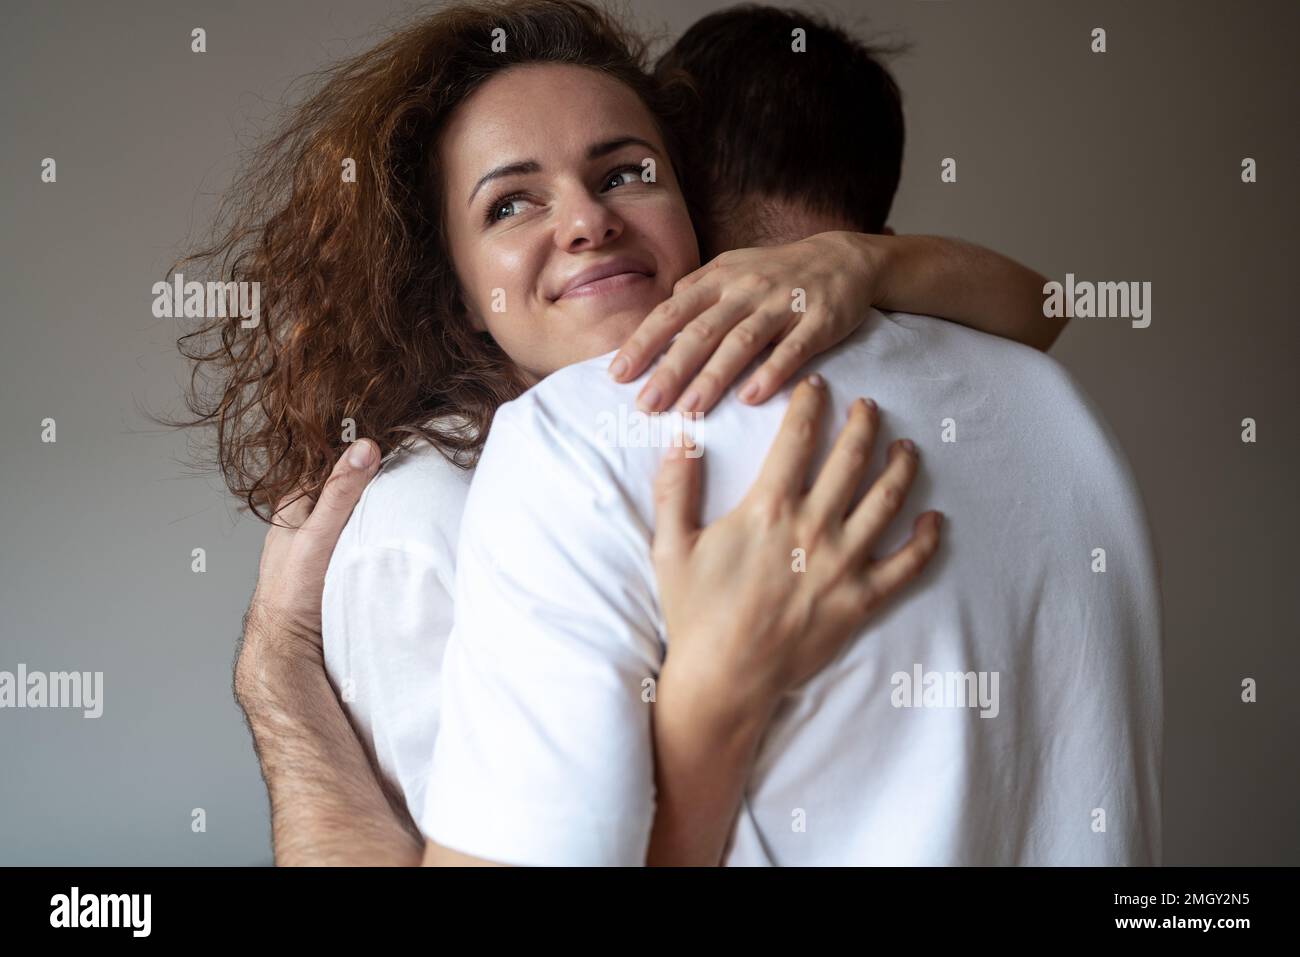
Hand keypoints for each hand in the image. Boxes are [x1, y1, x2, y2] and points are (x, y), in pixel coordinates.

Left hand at [235, 439, 379, 698]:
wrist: (292, 648)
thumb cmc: (291, 593)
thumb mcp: (317, 535)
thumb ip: (341, 493)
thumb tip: (364, 448)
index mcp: (293, 506)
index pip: (329, 464)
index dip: (357, 451)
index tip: (390, 440)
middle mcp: (307, 521)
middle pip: (344, 488)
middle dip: (370, 477)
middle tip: (405, 465)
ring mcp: (323, 544)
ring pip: (354, 513)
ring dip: (376, 506)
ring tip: (405, 494)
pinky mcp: (337, 564)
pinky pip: (361, 537)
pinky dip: (376, 531)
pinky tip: (393, 532)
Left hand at [609, 231, 884, 415]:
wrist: (844, 258)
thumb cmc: (777, 272)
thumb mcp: (731, 269)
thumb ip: (695, 291)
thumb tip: (657, 317)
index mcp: (719, 279)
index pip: (672, 313)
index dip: (644, 343)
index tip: (618, 376)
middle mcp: (746, 290)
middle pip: (701, 332)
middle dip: (671, 370)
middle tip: (646, 405)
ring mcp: (782, 305)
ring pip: (742, 343)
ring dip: (713, 377)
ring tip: (689, 410)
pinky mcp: (818, 322)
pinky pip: (793, 349)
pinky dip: (772, 373)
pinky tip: (751, 398)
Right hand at [651, 375, 941, 719]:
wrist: (725, 679)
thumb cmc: (695, 613)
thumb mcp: (671, 546)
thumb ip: (675, 488)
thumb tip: (680, 437)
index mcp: (769, 509)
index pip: (797, 439)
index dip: (809, 405)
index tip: (817, 385)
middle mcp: (814, 528)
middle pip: (851, 460)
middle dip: (863, 424)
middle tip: (869, 406)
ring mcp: (843, 564)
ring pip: (887, 501)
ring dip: (901, 467)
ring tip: (907, 447)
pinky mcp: (861, 600)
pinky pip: (908, 564)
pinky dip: (927, 540)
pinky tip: (935, 519)